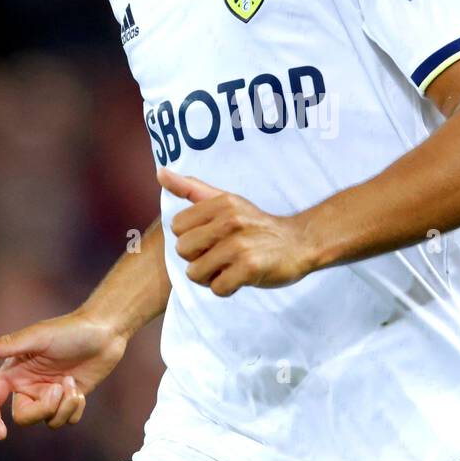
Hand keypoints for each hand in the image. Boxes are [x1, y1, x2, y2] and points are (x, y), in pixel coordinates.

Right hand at [0, 311, 126, 440]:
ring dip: (63, 406)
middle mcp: (29, 385)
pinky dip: (74, 409)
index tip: (1, 433)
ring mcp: (49, 394)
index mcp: (15, 371)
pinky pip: (66, 420)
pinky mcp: (69, 400)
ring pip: (48, 420)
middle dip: (42, 409)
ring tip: (72, 383)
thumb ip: (8, 345)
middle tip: (58, 390)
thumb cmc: (70, 330)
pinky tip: (80, 391)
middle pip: (23, 416)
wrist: (105, 332)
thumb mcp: (38, 336)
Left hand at [158, 167, 314, 296]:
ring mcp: (240, 245)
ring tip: (229, 267)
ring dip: (211, 276)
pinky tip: (240, 278)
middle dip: (198, 258)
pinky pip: (217, 288)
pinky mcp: (250, 268)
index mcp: (221, 203)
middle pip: (182, 250)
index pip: (176, 227)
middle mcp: (230, 220)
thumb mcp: (226, 200)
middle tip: (221, 255)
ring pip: (195, 272)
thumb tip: (160, 173)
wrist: (299, 243)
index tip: (212, 238)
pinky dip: (226, 288)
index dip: (191, 237)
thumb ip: (191, 188)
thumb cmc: (256, 224)